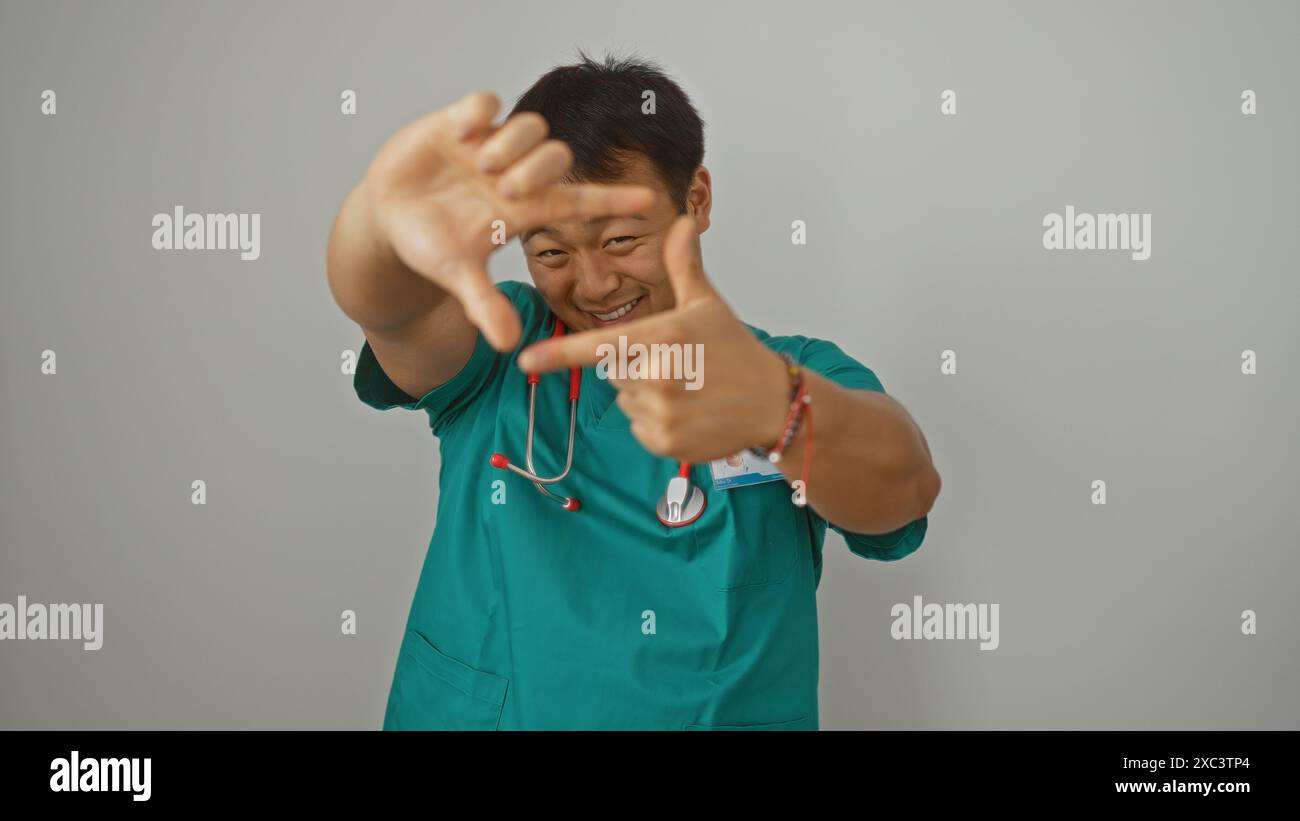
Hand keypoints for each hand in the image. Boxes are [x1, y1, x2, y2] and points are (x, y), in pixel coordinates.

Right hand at [362, 90, 655, 350]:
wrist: (388, 216)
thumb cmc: (431, 244)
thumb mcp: (458, 274)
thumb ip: (484, 305)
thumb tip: (507, 345)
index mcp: (526, 209)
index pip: (581, 201)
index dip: (614, 199)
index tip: (650, 201)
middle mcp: (515, 173)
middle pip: (558, 155)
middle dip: (539, 170)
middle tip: (508, 190)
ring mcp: (488, 145)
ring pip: (529, 126)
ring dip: (511, 144)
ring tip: (482, 166)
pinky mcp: (457, 123)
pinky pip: (484, 102)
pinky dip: (479, 112)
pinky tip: (462, 135)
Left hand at [517, 216, 792, 462]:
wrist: (773, 402)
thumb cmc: (736, 349)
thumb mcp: (707, 304)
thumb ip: (683, 265)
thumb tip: (680, 221)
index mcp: (665, 338)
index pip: (601, 347)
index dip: (559, 354)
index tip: (525, 361)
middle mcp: (660, 378)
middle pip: (613, 371)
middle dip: (635, 366)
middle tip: (678, 365)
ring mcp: (663, 415)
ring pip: (625, 400)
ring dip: (645, 395)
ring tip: (687, 390)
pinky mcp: (666, 443)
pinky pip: (639, 429)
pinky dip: (656, 423)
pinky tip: (688, 413)